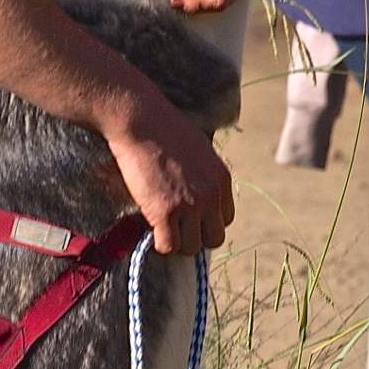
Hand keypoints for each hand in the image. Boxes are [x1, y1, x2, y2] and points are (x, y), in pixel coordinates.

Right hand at [108, 96, 234, 255]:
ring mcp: (190, 206)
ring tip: (162, 228)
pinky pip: (168, 246)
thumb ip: (205, 174)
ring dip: (176, 241)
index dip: (206, 221)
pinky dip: (159, 244)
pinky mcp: (165, 213)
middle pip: (214, 238)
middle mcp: (211, 196)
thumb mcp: (199, 150)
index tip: (190, 217)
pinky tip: (151, 231)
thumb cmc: (164, 129)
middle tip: (176, 227)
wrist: (142, 121)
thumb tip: (197, 191)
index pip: (226, 219)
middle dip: (195, 236)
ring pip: (191, 247)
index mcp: (222, 180)